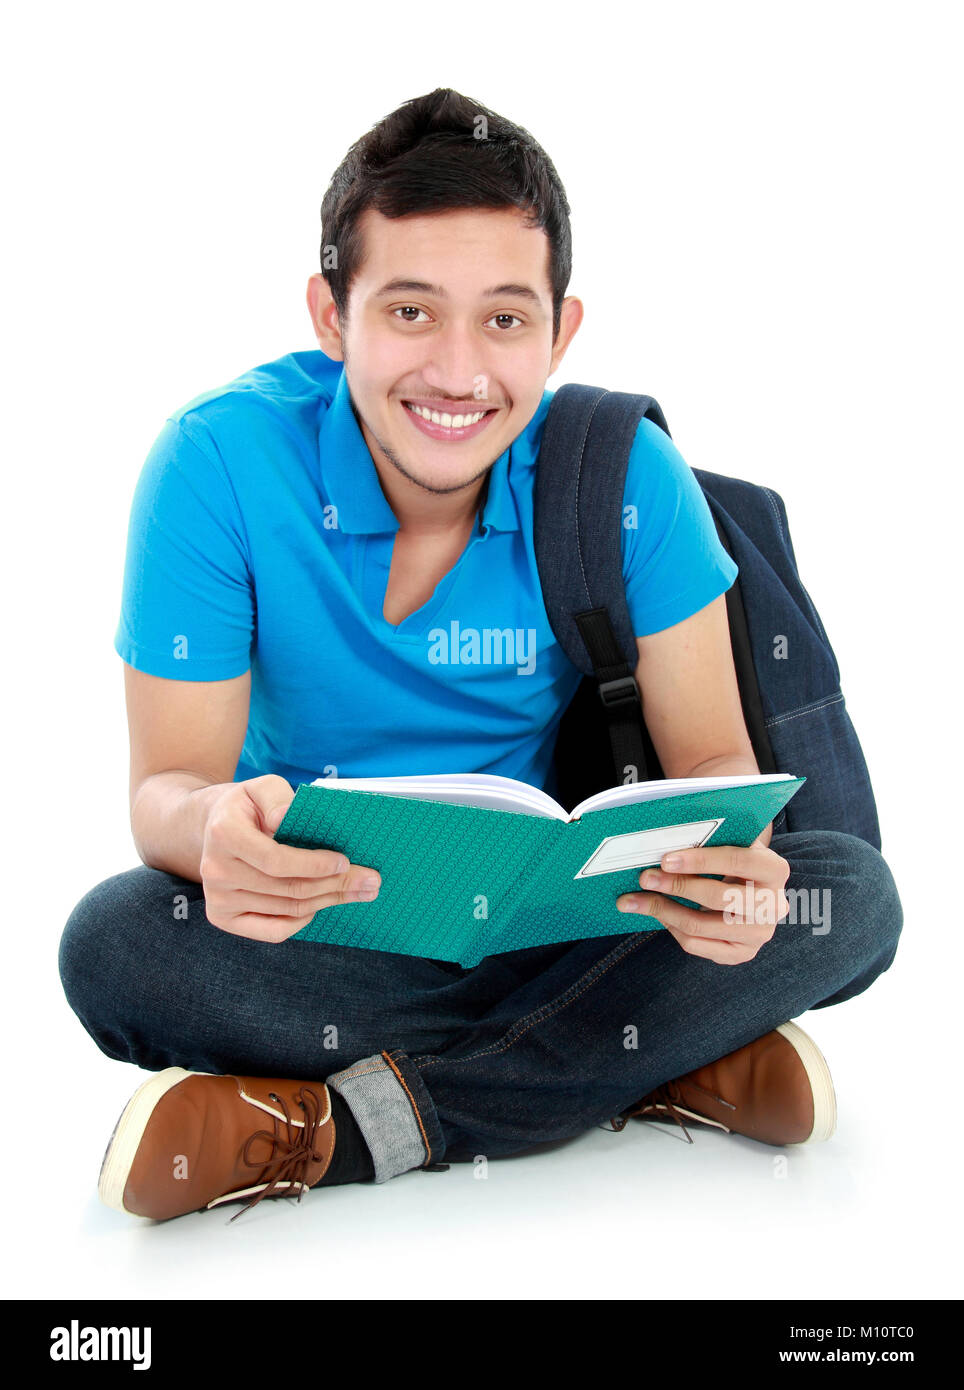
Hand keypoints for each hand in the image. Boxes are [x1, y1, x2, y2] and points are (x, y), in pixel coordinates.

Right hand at [198, 775, 381, 942]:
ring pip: (286, 910)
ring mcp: (217, 898)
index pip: (276, 860)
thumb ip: (277, 797)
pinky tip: (321, 906)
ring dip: (327, 901)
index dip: (314, 865)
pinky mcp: (222, 917)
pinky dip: (301, 923)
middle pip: (287, 889)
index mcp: (225, 834)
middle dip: (335, 885)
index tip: (345, 862)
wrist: (212, 827)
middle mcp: (215, 871)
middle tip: (370, 882)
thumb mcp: (261, 786)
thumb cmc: (248, 806)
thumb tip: (284, 819)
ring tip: (358, 892)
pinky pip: (271, 931)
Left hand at [615, 829, 789, 964]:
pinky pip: (697, 944)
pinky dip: (672, 927)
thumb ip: (711, 843)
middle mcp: (773, 905)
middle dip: (676, 886)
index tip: (665, 860)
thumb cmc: (736, 865)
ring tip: (637, 899)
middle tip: (645, 878)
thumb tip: (661, 842)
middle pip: (717, 897)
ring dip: (663, 910)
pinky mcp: (741, 953)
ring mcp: (759, 934)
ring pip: (701, 925)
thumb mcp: (734, 848)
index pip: (737, 861)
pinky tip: (658, 914)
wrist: (755, 895)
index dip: (699, 860)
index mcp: (774, 869)